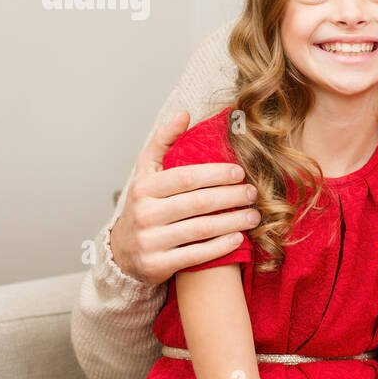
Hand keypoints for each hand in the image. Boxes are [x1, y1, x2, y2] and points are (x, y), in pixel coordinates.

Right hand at [109, 111, 261, 284]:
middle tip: (253, 193)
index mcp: (144, 187)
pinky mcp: (157, 265)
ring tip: (254, 216)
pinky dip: (220, 247)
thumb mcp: (146, 172)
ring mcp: (150, 241)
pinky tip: (238, 238)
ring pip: (200, 229)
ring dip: (233, 221)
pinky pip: (196, 255)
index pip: (186, 177)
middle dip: (231, 197)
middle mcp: (145, 213)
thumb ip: (163, 142)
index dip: (216, 174)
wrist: (123, 252)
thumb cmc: (145, 205)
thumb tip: (184, 113)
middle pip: (198, 203)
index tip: (240, 171)